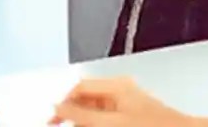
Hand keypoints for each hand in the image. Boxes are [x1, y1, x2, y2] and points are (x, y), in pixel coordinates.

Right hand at [49, 77, 194, 126]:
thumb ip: (81, 113)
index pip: (78, 87)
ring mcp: (130, 107)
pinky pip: (107, 120)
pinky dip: (97, 125)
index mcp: (117, 85)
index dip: (61, 103)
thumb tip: (56, 107)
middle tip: (61, 126)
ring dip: (85, 122)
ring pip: (97, 113)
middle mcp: (123, 92)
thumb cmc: (156, 125)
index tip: (51, 119)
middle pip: (86, 101)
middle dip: (72, 115)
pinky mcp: (135, 119)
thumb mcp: (110, 121)